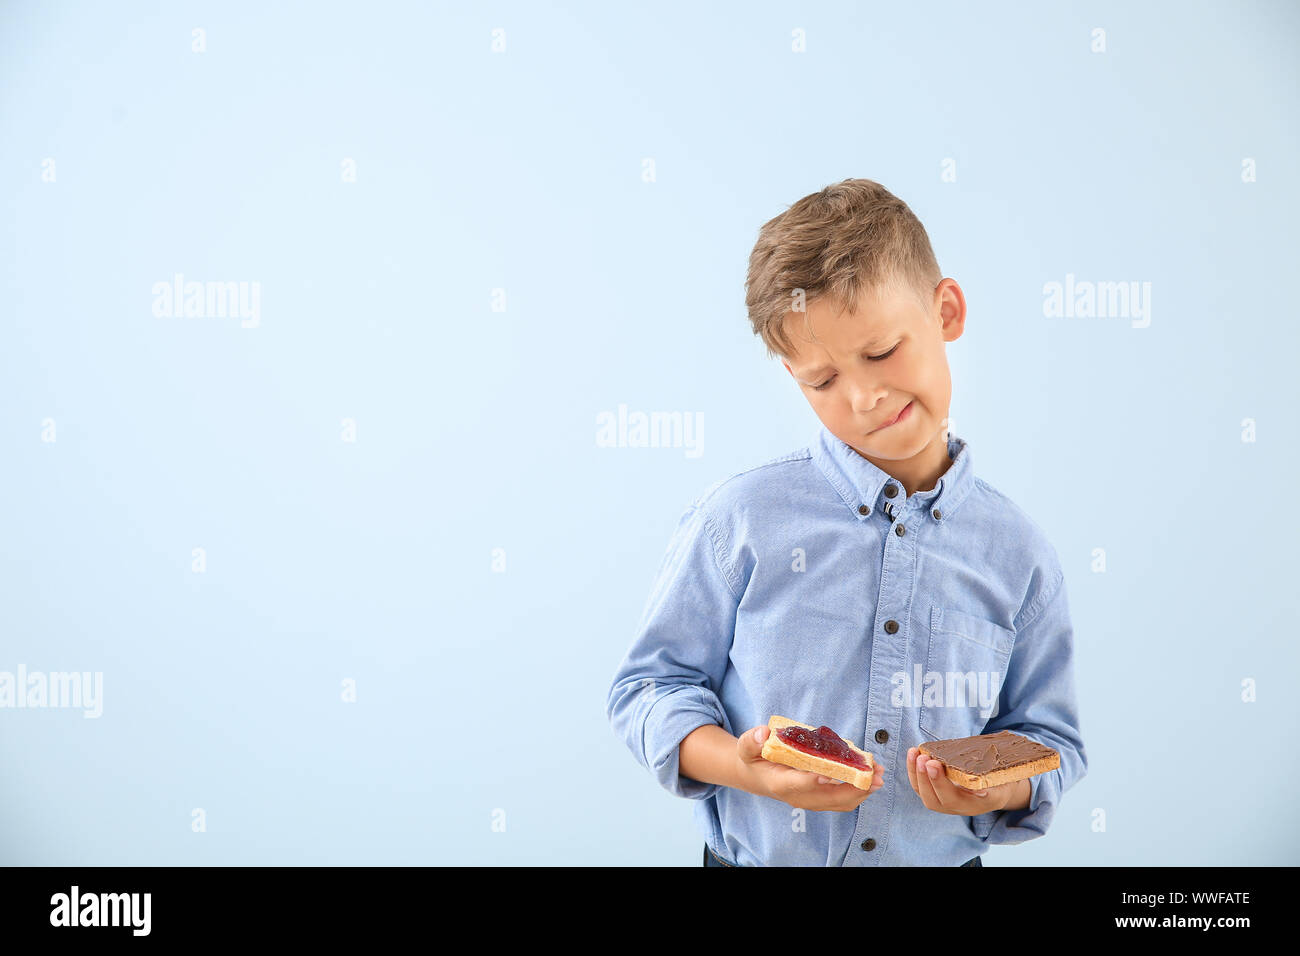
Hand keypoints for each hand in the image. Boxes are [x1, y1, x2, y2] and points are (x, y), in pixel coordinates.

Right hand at [736, 726, 883, 811]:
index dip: (814, 781)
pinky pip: (843, 799)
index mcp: (780, 783)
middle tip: (874, 774)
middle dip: (854, 787)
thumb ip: (752, 740)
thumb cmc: (754, 758)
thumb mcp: (746, 746)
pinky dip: (859, 790)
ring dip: (862, 790)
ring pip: (840, 802)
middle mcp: (798, 796)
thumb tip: (763, 733)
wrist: (758, 776)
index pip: (798, 785)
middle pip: (829, 798)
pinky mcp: (821, 799)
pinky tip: (872, 776)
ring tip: (880, 775)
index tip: (829, 775)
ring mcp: (811, 800)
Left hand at [906, 746, 1027, 814]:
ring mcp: (944, 803)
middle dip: (925, 777)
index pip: (952, 799)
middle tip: (924, 757)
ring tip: (915, 753)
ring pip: (924, 794)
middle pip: (934, 800)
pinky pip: (920, 787)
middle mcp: (957, 808)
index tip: (934, 764)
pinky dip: (913, 771)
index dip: (940, 783)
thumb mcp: (1001, 782)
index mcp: (974, 805)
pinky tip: (913, 753)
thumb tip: (978, 788)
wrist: (996, 790)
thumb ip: (989, 783)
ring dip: (916, 773)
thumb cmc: (999, 782)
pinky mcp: (936, 794)